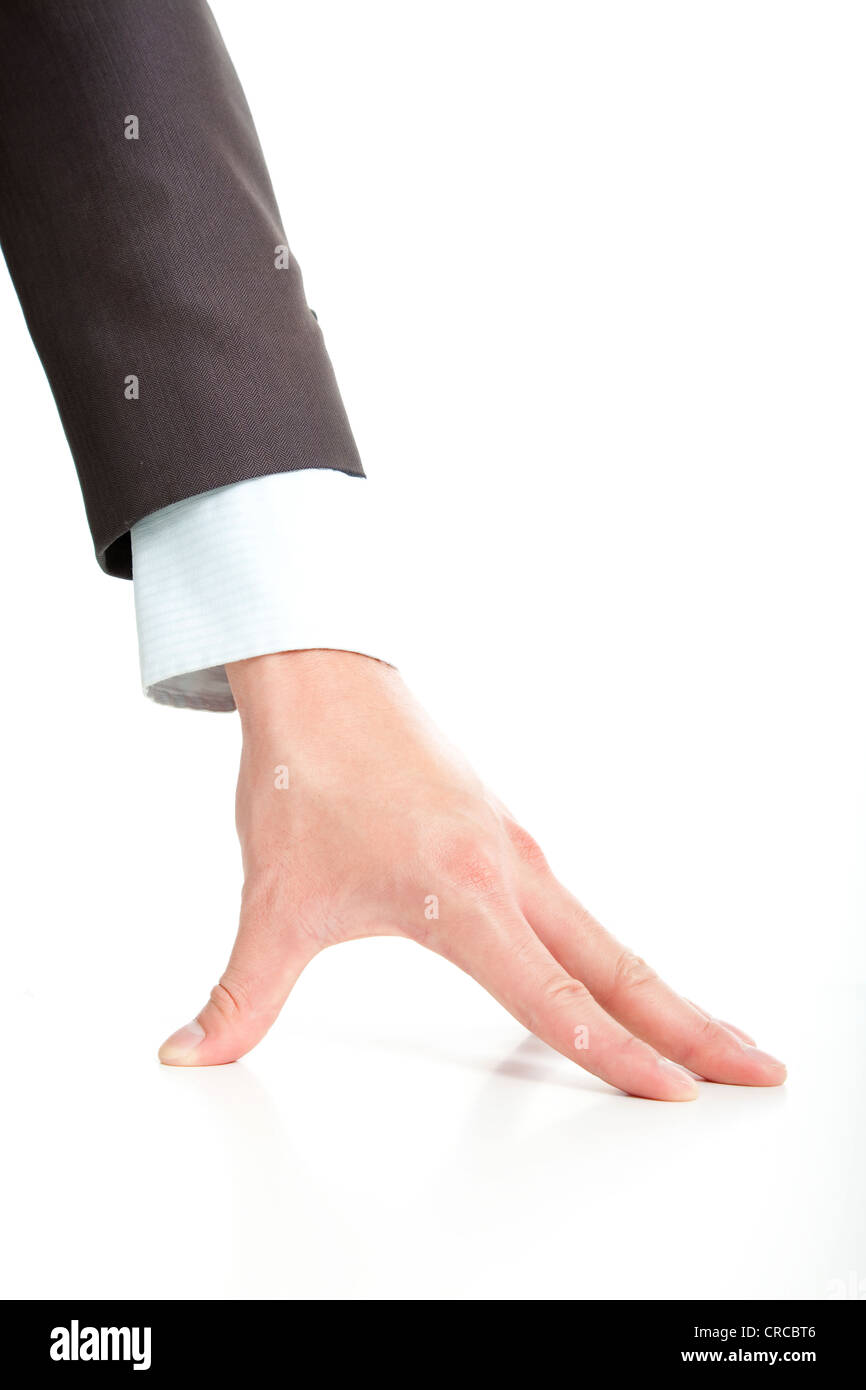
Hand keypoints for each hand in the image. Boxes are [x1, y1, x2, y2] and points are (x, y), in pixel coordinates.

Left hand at [158, 651, 785, 1098]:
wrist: (319, 676)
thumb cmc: (307, 775)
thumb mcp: (274, 901)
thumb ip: (239, 994)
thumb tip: (185, 1052)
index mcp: (465, 894)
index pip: (555, 996)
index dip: (616, 1054)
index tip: (676, 1094)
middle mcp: (511, 872)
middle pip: (620, 965)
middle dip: (692, 1026)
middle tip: (758, 1070)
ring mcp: (518, 851)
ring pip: (610, 936)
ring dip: (668, 991)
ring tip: (719, 1039)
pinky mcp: (507, 837)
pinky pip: (583, 911)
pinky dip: (623, 956)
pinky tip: (630, 980)